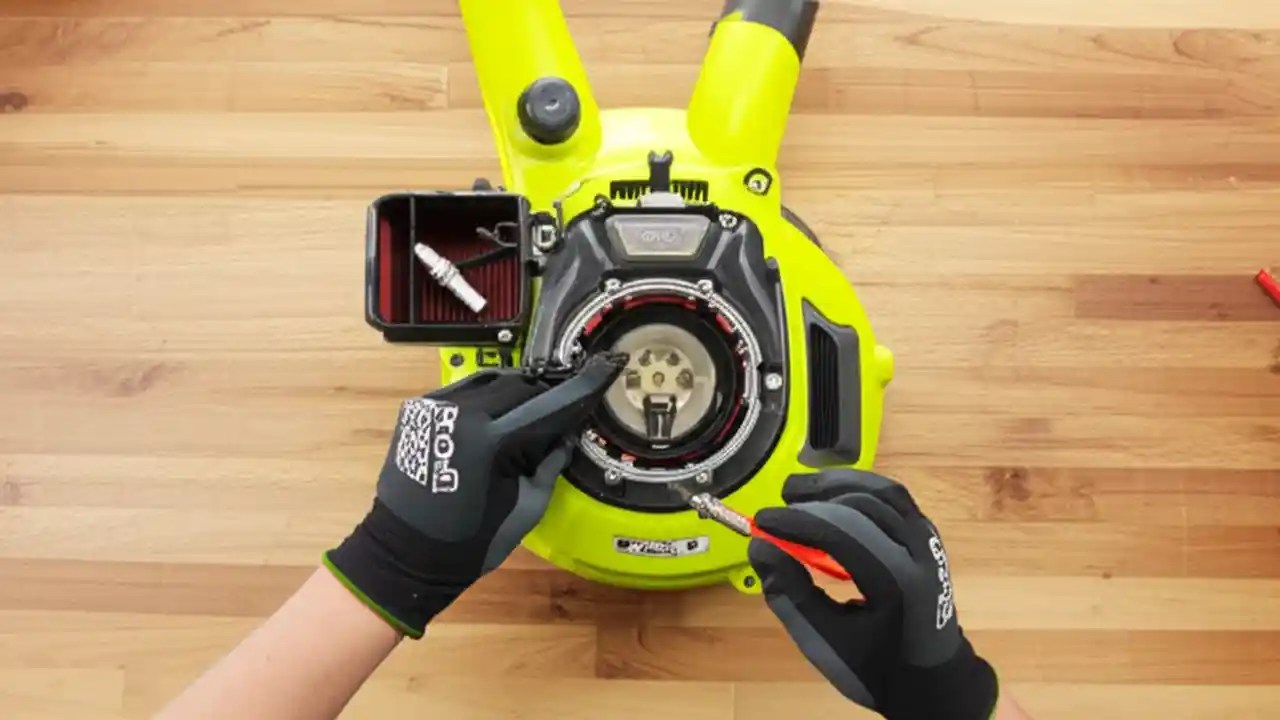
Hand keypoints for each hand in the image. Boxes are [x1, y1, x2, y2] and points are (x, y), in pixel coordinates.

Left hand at [325, 353, 625, 637]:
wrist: (406, 551)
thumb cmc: (473, 540)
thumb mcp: (528, 506)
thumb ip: (550, 463)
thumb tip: (567, 434)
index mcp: (490, 440)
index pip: (547, 404)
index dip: (582, 385)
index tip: (609, 364)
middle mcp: (461, 413)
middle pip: (519, 386)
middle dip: (544, 396)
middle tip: (557, 417)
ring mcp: (435, 406)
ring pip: (490, 381)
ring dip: (514, 393)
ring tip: (525, 416)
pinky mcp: (418, 408)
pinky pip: (463, 391)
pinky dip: (485, 400)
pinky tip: (493, 418)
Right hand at [749, 469, 997, 719]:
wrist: (930, 678)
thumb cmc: (875, 666)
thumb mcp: (824, 641)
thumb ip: (789, 593)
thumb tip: (759, 548)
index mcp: (897, 584)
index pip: (842, 533)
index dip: (797, 522)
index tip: (761, 522)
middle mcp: (920, 554)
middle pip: (862, 506)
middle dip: (814, 500)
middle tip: (778, 505)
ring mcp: (929, 541)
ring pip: (882, 491)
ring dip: (837, 485)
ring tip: (800, 491)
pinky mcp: (928, 535)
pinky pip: (894, 498)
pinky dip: (860, 489)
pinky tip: (833, 497)